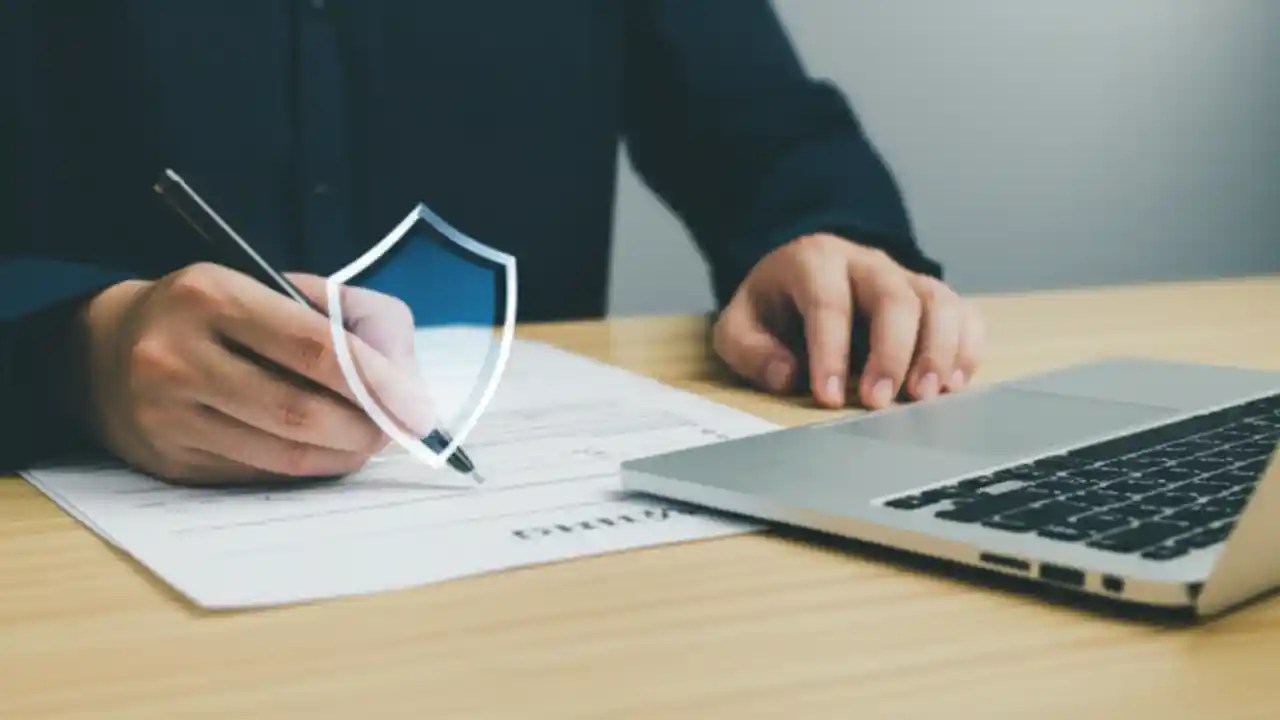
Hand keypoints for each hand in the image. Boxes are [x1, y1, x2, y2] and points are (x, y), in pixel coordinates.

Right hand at [75, 263, 432, 483]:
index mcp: (211, 295)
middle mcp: (178, 356)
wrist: (107, 348)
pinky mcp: (169, 461)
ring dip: (345, 454)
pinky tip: (323, 450)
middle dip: (366, 428)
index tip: (418, 408)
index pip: (314, 347)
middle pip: (301, 412)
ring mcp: (167, 415)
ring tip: (368, 440)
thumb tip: (406, 384)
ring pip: (285, 454)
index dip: (377, 383)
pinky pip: (261, 474)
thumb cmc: (219, 313)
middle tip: (398, 430)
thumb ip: (352, 319)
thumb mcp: (276, 286)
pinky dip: (307, 467)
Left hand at [712, 233, 984, 409]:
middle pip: (894, 298)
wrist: (804, 276)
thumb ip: (750, 349)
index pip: (829, 303)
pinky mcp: (932, 298)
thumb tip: (786, 375)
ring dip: (938, 351)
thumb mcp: (740, 325)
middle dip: (891, 353)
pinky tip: (954, 384)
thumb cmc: (774, 308)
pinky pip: (963, 313)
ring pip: (937, 301)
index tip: (828, 397)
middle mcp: (867, 263)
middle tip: (880, 402)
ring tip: (926, 396)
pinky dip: (967, 348)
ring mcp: (905, 278)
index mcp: (815, 262)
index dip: (831, 351)